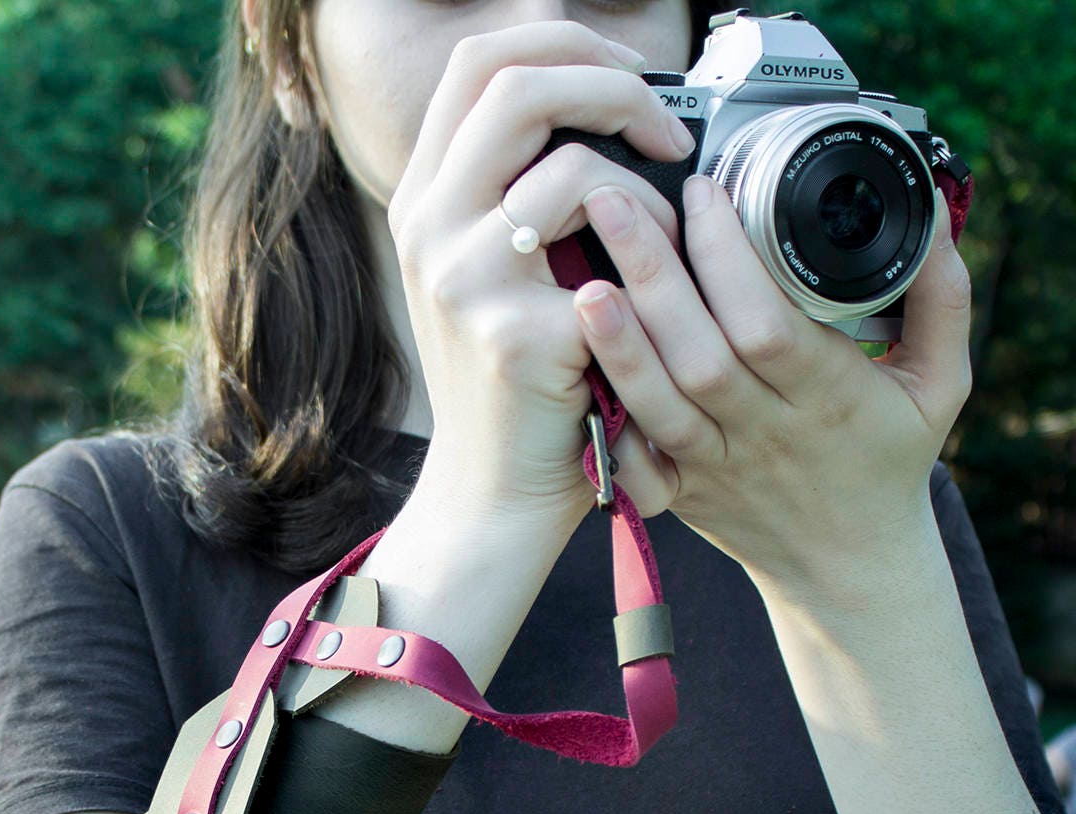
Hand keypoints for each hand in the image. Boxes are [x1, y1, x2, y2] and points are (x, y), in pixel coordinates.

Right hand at [388, 21, 693, 531]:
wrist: (493, 491)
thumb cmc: (516, 383)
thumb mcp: (491, 274)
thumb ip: (518, 193)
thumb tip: (602, 106)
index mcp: (424, 199)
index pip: (480, 62)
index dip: (562, 41)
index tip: (626, 74)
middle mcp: (427, 226)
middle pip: (515, 80)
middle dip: (613, 84)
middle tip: (666, 132)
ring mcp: (461, 278)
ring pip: (570, 165)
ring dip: (645, 193)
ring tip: (662, 240)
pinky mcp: (510, 333)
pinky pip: (608, 260)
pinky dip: (651, 266)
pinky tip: (652, 306)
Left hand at [571, 177, 972, 603]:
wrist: (850, 568)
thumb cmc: (889, 465)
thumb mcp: (940, 386)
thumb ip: (942, 303)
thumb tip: (938, 224)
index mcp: (830, 397)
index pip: (769, 324)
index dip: (729, 260)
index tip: (702, 193)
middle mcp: (767, 433)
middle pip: (702, 357)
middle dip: (653, 277)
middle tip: (609, 202)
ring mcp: (718, 469)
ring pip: (660, 408)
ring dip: (618, 346)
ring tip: (582, 282)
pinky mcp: (683, 495)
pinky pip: (637, 470)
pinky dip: (606, 427)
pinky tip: (575, 375)